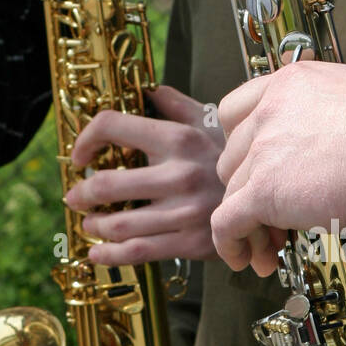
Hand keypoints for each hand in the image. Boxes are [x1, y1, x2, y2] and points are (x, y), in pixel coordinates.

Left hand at [65, 85, 223, 264]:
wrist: (270, 202)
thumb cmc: (232, 162)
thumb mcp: (211, 125)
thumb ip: (177, 106)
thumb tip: (149, 90)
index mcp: (179, 139)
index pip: (113, 126)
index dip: (86, 139)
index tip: (81, 157)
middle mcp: (180, 174)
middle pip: (108, 184)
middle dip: (82, 193)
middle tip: (75, 197)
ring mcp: (185, 212)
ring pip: (119, 223)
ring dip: (95, 224)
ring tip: (90, 223)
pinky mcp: (192, 242)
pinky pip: (139, 251)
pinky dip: (110, 255)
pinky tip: (98, 252)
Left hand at [213, 59, 345, 275]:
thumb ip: (331, 118)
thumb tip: (335, 150)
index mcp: (293, 83)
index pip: (239, 109)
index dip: (243, 145)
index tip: (253, 167)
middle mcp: (271, 110)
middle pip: (234, 156)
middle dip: (248, 189)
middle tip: (272, 216)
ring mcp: (265, 149)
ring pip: (233, 192)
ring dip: (248, 223)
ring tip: (269, 247)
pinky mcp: (266, 189)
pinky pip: (228, 222)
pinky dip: (231, 244)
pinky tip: (245, 258)